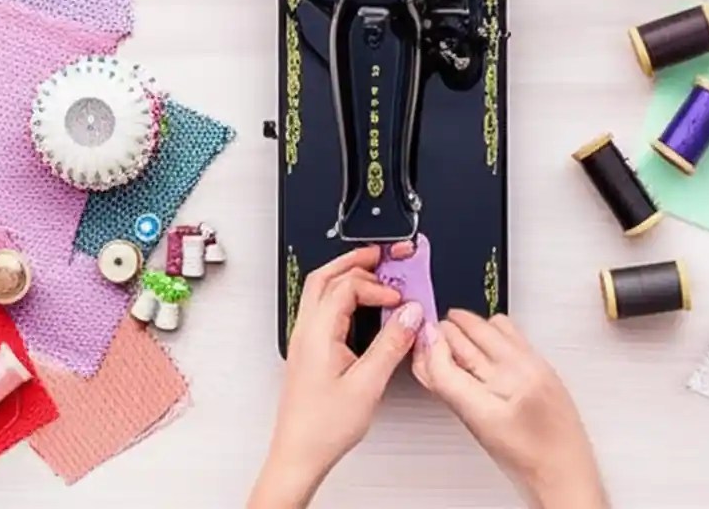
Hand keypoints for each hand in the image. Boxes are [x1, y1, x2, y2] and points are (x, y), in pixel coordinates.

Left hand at [250, 243, 423, 507]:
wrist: (299, 454)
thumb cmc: (322, 427)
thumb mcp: (367, 385)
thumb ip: (390, 345)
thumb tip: (409, 314)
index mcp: (317, 333)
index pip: (347, 287)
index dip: (377, 286)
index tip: (399, 300)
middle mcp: (306, 331)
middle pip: (325, 277)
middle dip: (355, 261)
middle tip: (382, 254)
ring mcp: (305, 340)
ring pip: (321, 291)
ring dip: (347, 276)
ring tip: (374, 271)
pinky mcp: (309, 351)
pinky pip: (323, 310)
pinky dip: (344, 296)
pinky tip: (362, 306)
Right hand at [412, 310, 606, 508]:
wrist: (564, 469)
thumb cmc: (524, 456)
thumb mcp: (475, 424)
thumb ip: (447, 385)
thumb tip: (426, 355)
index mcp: (494, 395)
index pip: (445, 357)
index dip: (427, 347)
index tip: (420, 343)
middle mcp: (516, 372)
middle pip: (465, 334)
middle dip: (443, 332)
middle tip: (431, 339)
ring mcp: (532, 362)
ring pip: (486, 325)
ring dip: (466, 327)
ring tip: (457, 340)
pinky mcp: (543, 361)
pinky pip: (509, 328)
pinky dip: (490, 329)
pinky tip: (485, 344)